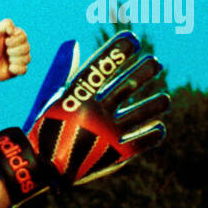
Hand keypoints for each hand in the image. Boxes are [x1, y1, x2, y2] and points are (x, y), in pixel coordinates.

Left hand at [0, 18, 30, 81]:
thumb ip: (6, 24)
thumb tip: (15, 30)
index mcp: (15, 37)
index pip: (24, 37)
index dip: (15, 41)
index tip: (5, 42)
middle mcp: (19, 47)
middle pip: (27, 48)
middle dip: (13, 51)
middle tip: (5, 52)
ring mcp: (19, 58)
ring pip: (27, 59)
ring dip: (14, 60)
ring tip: (6, 60)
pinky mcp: (18, 69)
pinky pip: (24, 70)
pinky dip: (16, 69)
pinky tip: (8, 68)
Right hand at [0, 31, 169, 207]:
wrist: (42, 167)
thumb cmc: (48, 129)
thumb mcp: (54, 100)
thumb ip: (69, 74)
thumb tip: (75, 43)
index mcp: (74, 99)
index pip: (99, 68)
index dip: (117, 52)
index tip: (133, 40)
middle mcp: (92, 113)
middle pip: (125, 86)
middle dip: (144, 72)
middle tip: (155, 64)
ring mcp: (105, 134)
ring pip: (139, 113)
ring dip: (156, 104)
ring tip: (164, 99)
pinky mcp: (114, 154)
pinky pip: (141, 141)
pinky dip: (152, 135)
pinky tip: (158, 128)